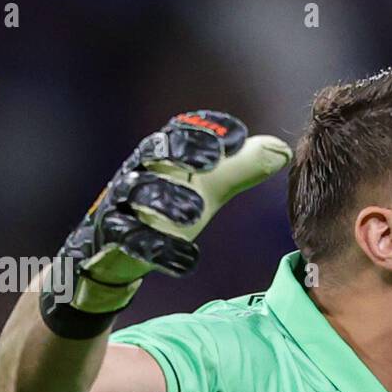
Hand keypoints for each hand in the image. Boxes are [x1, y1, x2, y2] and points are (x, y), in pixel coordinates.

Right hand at [43, 110, 290, 337]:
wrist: (111, 253)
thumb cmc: (164, 209)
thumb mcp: (206, 188)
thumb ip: (240, 170)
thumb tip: (282, 150)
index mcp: (162, 154)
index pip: (180, 131)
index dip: (206, 131)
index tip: (236, 138)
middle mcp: (138, 170)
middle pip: (156, 153)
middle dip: (183, 154)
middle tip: (213, 163)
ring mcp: (121, 202)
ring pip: (139, 192)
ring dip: (168, 200)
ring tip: (195, 213)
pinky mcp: (110, 237)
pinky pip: (130, 239)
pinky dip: (158, 249)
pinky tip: (186, 259)